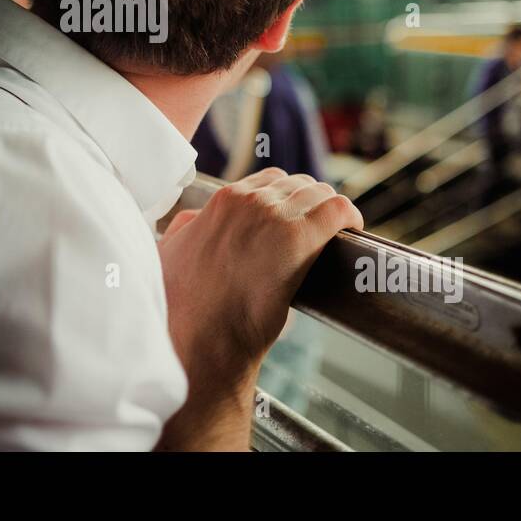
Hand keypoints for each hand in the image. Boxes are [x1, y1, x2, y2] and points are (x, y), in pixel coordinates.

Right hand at [155, 168, 362, 448]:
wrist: (199, 339)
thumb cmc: (183, 309)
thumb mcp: (169, 254)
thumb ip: (185, 229)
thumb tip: (194, 221)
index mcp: (222, 201)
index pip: (269, 182)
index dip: (287, 201)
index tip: (294, 222)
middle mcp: (249, 201)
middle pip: (299, 186)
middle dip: (310, 207)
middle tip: (318, 234)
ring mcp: (274, 216)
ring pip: (321, 194)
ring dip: (330, 214)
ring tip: (335, 237)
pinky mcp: (297, 238)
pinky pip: (338, 210)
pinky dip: (350, 219)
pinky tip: (351, 234)